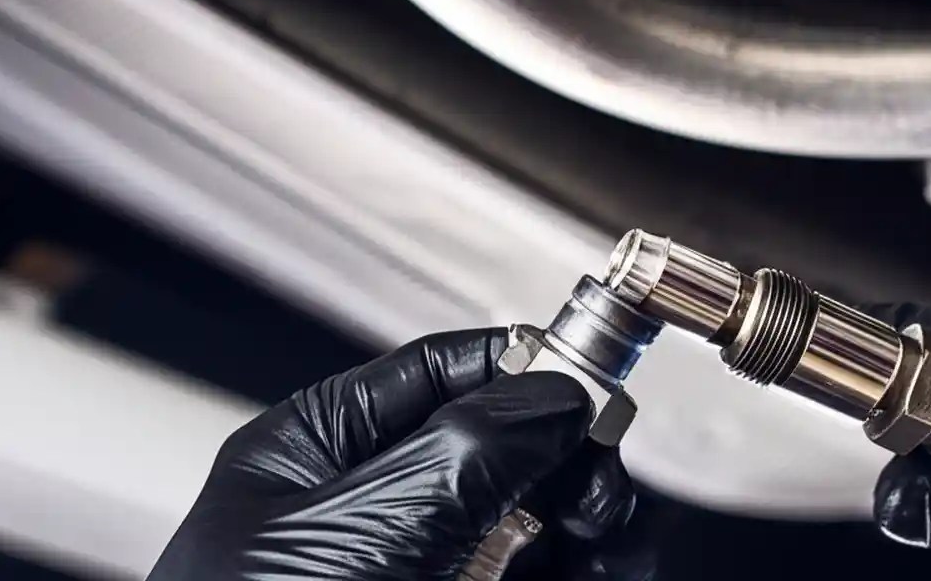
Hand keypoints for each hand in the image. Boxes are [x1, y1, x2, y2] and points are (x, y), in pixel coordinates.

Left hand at [147, 328, 652, 580]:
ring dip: (589, 523)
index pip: (438, 373)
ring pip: (536, 521)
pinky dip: (584, 568)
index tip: (592, 387)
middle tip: (598, 494)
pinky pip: (539, 573)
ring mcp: (424, 568)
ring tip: (611, 548)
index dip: (522, 370)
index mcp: (319, 456)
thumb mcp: (358, 533)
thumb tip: (553, 394)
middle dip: (566, 462)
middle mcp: (378, 507)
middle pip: (503, 448)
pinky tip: (604, 571)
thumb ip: (463, 452)